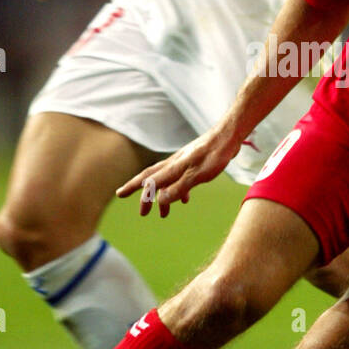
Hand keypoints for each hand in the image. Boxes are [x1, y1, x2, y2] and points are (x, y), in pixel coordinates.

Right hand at [117, 125, 239, 217]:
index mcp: (173, 167)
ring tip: (164, 212)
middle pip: (153, 180)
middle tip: (142, 213)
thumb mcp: (198, 175)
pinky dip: (178, 189)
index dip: (134, 189)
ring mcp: (183, 161)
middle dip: (145, 196)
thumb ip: (179, 187)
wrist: (229, 135)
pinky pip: (180, 178)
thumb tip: (160, 200)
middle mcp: (174, 163)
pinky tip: (185, 198)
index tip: (120, 195)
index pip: (149, 180)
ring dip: (163, 196)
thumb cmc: (215, 154)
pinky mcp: (193, 161)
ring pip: (167, 180)